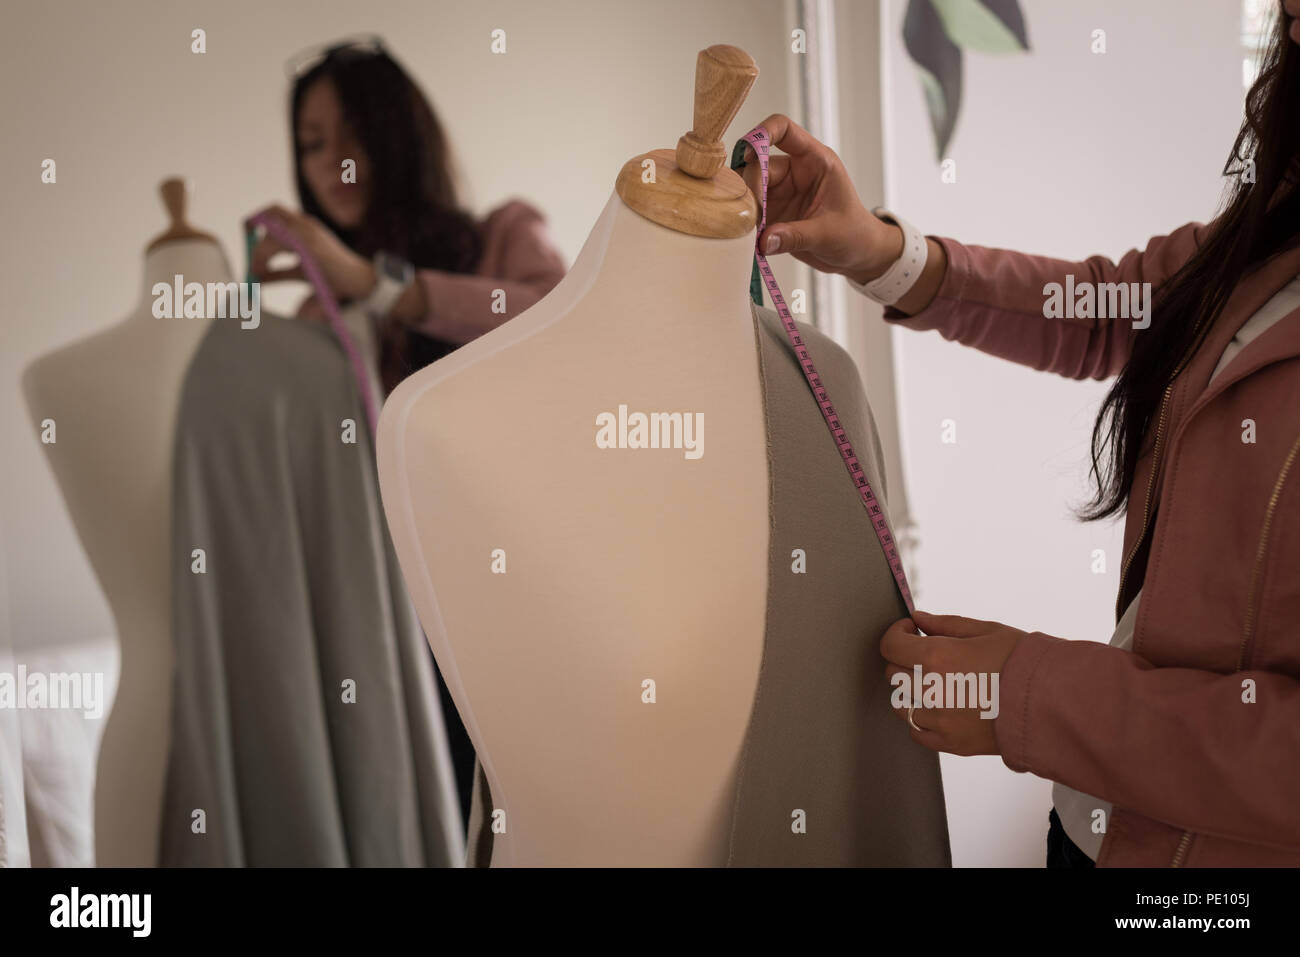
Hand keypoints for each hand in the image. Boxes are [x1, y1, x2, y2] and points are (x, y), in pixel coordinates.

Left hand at [243, 203, 375, 303]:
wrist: (358, 282)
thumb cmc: (333, 277)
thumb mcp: (300, 272)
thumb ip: (277, 273)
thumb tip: (255, 278)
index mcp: (306, 226)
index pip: (275, 211)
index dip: (257, 218)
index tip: (248, 234)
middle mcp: (306, 225)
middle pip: (270, 214)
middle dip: (253, 228)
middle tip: (248, 255)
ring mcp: (309, 234)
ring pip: (271, 232)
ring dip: (258, 252)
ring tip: (256, 272)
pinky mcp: (310, 248)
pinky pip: (277, 247)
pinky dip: (264, 260)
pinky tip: (263, 274)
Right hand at [739, 113, 902, 283]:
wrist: (856, 253)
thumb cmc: (854, 233)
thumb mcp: (829, 234)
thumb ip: (796, 236)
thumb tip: (764, 241)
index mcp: (815, 161)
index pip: (784, 130)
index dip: (762, 134)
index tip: (748, 157)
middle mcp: (794, 171)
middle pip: (759, 166)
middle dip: (751, 190)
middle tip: (753, 219)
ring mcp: (780, 191)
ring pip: (749, 190)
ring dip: (747, 209)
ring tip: (752, 233)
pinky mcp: (772, 212)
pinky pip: (750, 212)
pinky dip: (747, 225)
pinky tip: (753, 240)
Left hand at [879, 609, 1029, 755]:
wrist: (1052, 702)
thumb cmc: (1022, 661)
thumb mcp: (986, 631)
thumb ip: (945, 624)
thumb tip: (917, 618)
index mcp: (938, 657)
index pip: (890, 645)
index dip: (896, 633)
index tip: (910, 631)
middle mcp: (932, 690)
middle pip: (893, 674)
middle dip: (905, 660)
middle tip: (928, 656)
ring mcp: (940, 721)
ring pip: (900, 705)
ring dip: (910, 691)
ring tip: (937, 683)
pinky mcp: (950, 743)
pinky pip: (916, 731)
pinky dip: (921, 719)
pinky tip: (941, 708)